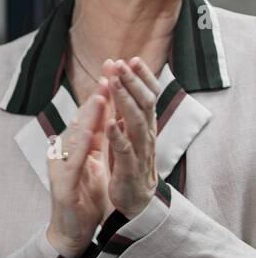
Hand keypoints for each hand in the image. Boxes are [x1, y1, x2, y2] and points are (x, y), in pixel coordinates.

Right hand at [46, 81, 113, 257]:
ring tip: (101, 96)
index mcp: (75, 149)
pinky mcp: (62, 184)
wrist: (71, 233)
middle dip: (97, 97)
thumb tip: (102, 118)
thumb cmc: (84, 199)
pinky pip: (72, 161)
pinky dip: (81, 146)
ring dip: (89, 116)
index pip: (91, 118)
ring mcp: (60, 167)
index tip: (116, 75)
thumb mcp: (93, 165)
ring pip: (75, 137)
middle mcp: (64, 153)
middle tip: (108, 74)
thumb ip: (94, 142)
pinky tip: (90, 133)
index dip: (103, 96)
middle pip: (82, 121)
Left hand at [102, 57, 159, 216]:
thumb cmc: (128, 162)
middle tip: (122, 63)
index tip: (131, 58)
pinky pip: (124, 149)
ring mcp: (139, 151)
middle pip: (143, 103)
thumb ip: (120, 109)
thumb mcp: (125, 132)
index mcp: (143, 125)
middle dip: (132, 82)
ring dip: (124, 101)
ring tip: (115, 84)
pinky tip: (110, 122)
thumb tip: (114, 80)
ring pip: (135, 122)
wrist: (134, 199)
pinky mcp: (129, 168)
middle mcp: (145, 134)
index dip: (141, 78)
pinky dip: (117, 135)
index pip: (147, 96)